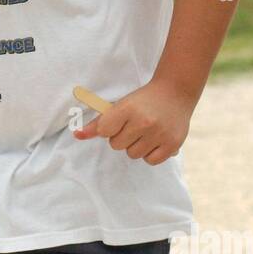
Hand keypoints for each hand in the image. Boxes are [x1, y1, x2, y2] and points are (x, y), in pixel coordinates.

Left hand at [73, 79, 194, 164]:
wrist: (175, 92)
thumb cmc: (143, 100)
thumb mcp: (121, 105)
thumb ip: (98, 123)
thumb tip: (77, 135)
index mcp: (128, 108)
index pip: (104, 131)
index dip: (109, 128)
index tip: (119, 120)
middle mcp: (144, 121)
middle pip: (117, 145)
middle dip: (122, 137)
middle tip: (135, 124)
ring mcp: (159, 134)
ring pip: (133, 154)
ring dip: (136, 146)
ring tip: (146, 131)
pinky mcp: (172, 144)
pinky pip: (150, 161)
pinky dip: (150, 154)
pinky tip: (155, 139)